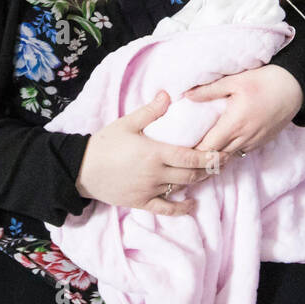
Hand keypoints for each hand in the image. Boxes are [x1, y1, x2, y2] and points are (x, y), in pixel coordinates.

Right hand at [75, 91, 227, 215]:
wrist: (80, 169)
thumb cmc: (104, 144)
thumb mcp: (126, 123)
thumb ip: (150, 111)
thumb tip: (168, 94)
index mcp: (155, 153)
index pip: (191, 157)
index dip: (211, 156)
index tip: (224, 153)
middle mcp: (156, 174)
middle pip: (191, 174)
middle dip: (210, 169)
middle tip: (224, 162)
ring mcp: (149, 190)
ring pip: (181, 188)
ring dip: (198, 182)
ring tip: (210, 173)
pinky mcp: (141, 202)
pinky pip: (165, 209)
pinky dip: (180, 209)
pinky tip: (192, 205)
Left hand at [186, 64, 301, 154]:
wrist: (294, 87)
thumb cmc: (263, 81)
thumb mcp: (234, 81)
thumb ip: (209, 90)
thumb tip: (186, 96)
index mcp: (234, 124)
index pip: (207, 149)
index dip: (193, 152)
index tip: (181, 149)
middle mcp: (244, 138)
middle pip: (217, 157)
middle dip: (202, 157)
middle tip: (187, 152)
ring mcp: (255, 142)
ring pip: (230, 156)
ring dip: (217, 155)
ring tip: (203, 149)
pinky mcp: (263, 141)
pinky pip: (242, 151)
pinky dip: (231, 150)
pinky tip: (223, 142)